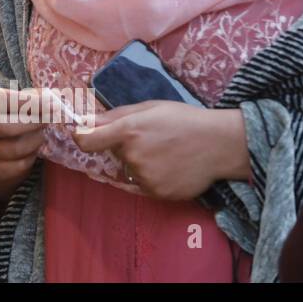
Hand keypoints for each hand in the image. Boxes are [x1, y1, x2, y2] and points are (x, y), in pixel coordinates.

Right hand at [0, 87, 47, 202]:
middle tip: (50, 120)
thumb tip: (56, 97)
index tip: (51, 103)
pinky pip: (17, 165)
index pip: (2, 99)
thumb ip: (35, 98)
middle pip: (4, 126)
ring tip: (42, 135)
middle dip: (32, 123)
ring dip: (34, 141)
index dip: (28, 101)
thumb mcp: (19, 103)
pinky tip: (34, 150)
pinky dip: (31, 158)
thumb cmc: (11, 117)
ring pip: (13, 148)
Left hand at [72, 101, 248, 201]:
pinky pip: (141, 185)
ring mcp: (145, 177)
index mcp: (129, 130)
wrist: (220, 144)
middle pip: (113, 154)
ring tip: (165, 153)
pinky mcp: (156, 193)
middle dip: (124, 147)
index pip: (86, 140)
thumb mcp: (149, 108)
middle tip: (150, 139)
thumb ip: (113, 116)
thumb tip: (83, 120)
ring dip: (139, 163)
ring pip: (128, 170)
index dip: (82, 137)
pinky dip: (151, 177)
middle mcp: (133, 156)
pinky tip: (169, 166)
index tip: (85, 136)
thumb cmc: (184, 120)